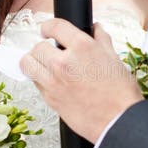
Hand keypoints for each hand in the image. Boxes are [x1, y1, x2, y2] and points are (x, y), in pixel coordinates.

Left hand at [20, 19, 142, 143]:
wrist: (118, 121)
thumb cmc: (120, 93)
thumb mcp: (114, 58)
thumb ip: (101, 39)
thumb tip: (95, 29)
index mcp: (82, 47)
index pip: (55, 26)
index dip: (48, 26)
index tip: (47, 29)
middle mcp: (63, 63)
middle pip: (37, 47)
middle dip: (44, 47)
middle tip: (51, 51)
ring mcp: (53, 82)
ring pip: (28, 64)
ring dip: (34, 62)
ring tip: (43, 64)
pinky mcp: (50, 99)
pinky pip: (35, 83)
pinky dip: (39, 79)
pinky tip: (52, 81)